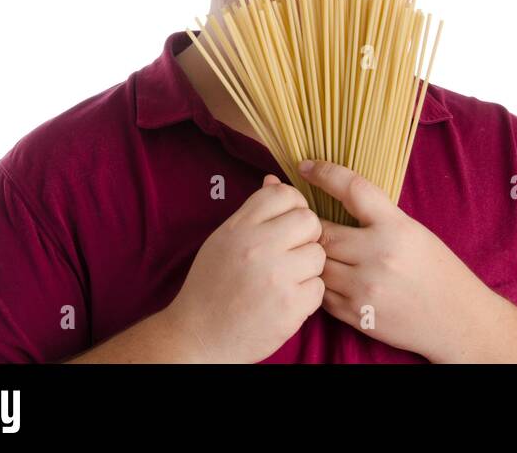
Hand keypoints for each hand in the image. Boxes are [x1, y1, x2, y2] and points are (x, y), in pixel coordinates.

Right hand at [164, 173, 325, 362]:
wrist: (198, 337)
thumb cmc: (211, 286)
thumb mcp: (224, 240)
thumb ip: (252, 211)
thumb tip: (274, 179)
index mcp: (240, 227)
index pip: (283, 194)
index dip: (292, 206)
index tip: (286, 224)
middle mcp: (258, 247)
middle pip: (309, 221)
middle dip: (305, 236)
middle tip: (289, 254)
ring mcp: (276, 277)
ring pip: (318, 255)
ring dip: (307, 268)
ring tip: (284, 279)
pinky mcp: (290, 306)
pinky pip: (319, 287)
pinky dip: (307, 296)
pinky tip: (285, 300)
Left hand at [298, 159, 495, 361]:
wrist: (456, 318)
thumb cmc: (438, 270)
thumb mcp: (415, 232)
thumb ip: (378, 218)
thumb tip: (337, 201)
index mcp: (396, 227)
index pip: (352, 189)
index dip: (324, 173)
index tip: (305, 166)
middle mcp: (378, 255)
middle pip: (323, 231)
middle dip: (311, 225)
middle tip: (304, 220)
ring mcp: (364, 288)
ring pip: (318, 263)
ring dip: (315, 255)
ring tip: (318, 250)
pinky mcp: (356, 314)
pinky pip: (322, 293)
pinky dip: (322, 282)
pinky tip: (332, 278)